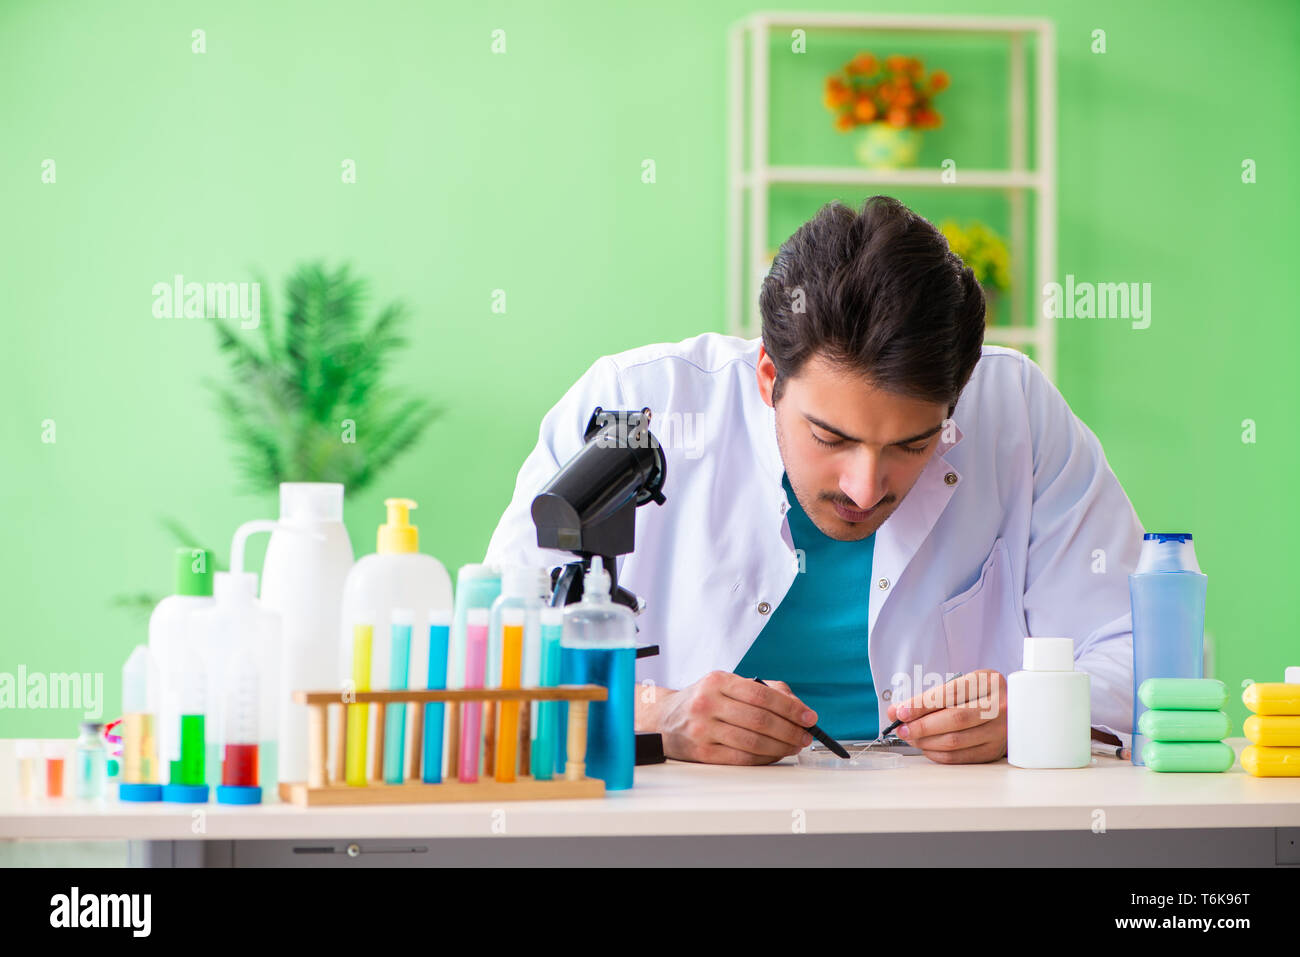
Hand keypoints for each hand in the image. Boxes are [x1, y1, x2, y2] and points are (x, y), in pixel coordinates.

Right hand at [656, 672, 815, 764]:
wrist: (664, 719)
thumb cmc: (703, 701)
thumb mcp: (727, 684)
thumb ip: (763, 690)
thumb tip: (798, 707)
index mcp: (717, 681)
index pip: (762, 694)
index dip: (790, 707)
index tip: (809, 717)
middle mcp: (707, 703)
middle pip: (760, 720)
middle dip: (790, 730)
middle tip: (805, 735)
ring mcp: (703, 729)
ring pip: (753, 741)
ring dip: (781, 746)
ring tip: (794, 746)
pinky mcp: (702, 752)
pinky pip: (741, 758)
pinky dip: (764, 758)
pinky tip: (774, 754)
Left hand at [887, 670, 1006, 763]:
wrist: (1013, 711)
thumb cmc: (979, 696)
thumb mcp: (961, 686)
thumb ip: (930, 697)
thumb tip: (897, 711)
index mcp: (989, 682)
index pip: (950, 694)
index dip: (922, 704)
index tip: (901, 711)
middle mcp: (1000, 706)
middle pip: (954, 719)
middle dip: (922, 725)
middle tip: (901, 728)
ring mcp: (1000, 731)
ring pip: (956, 741)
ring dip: (926, 741)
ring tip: (910, 737)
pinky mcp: (994, 750)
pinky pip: (960, 756)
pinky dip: (938, 754)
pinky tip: (926, 747)